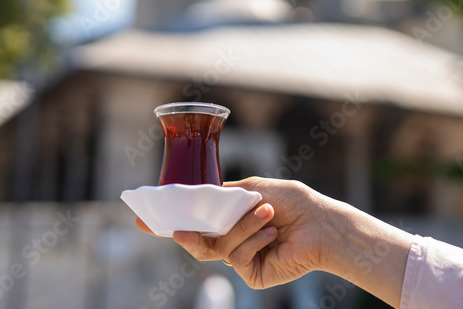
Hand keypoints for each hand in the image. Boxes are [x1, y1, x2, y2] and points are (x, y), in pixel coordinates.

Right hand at [135, 177, 334, 288]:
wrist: (322, 223)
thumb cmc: (293, 202)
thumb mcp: (253, 188)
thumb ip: (224, 195)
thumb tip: (197, 198)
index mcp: (230, 218)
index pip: (194, 222)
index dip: (167, 222)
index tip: (140, 218)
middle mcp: (232, 239)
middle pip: (197, 242)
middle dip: (185, 235)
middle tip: (178, 230)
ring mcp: (241, 259)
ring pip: (219, 248)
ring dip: (241, 228)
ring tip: (266, 212)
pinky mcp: (252, 275)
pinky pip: (237, 258)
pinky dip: (252, 241)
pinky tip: (271, 233)